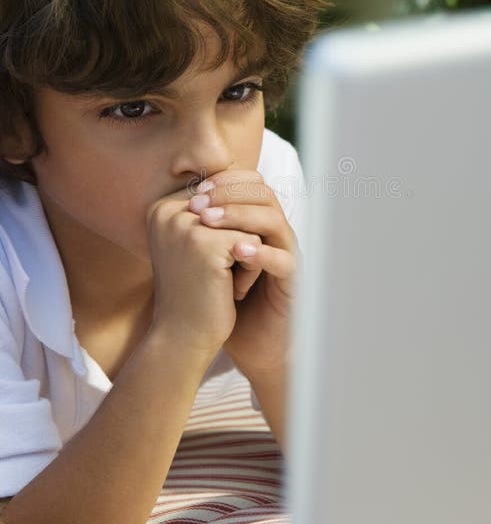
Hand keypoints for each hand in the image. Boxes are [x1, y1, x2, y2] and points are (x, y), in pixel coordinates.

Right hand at [145, 186, 263, 360]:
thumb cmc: (194, 292)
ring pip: (246, 224)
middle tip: (218, 276)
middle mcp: (168, 211)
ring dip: (246, 255)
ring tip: (223, 282)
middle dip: (239, 242)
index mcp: (161, 207)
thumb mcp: (195, 244)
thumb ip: (213, 211)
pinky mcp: (206, 245)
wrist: (183, 340)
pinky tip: (229, 290)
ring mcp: (186, 226)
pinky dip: (250, 269)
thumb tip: (252, 179)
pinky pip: (251, 243)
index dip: (229, 231)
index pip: (220, 196)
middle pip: (235, 208)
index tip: (207, 263)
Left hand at [188, 171, 299, 376]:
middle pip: (263, 194)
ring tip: (209, 222)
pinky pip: (285, 260)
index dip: (224, 181)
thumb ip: (196, 233)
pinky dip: (261, 253)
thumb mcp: (205, 262)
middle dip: (230, 193)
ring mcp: (288, 256)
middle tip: (199, 202)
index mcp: (258, 224)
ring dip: (241, 217)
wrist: (249, 342)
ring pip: (274, 221)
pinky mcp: (295, 282)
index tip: (194, 190)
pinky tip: (237, 252)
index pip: (249, 184)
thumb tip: (162, 203)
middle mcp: (277, 235)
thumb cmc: (224, 301)